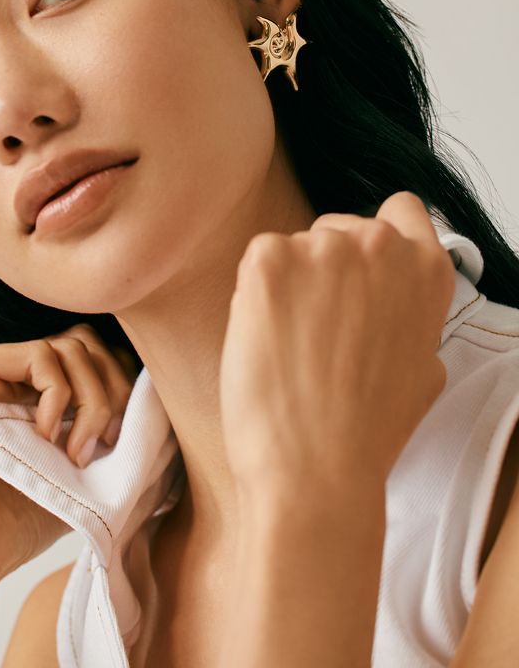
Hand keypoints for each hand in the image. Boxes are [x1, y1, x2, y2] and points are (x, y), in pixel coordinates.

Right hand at [0, 323, 135, 586]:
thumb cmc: (22, 518)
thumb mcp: (85, 464)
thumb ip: (111, 424)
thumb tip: (164, 396)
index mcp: (32, 386)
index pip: (95, 355)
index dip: (120, 387)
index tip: (123, 439)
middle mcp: (5, 367)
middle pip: (86, 344)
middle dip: (112, 392)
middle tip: (107, 442)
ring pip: (70, 346)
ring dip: (90, 400)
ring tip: (76, 451)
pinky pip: (39, 354)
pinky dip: (58, 395)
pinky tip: (46, 437)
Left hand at [219, 191, 455, 502]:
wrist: (315, 472)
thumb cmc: (366, 433)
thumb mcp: (423, 370)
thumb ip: (412, 315)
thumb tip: (392, 302)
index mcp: (426, 269)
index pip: (402, 211)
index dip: (377, 239)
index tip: (359, 269)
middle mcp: (380, 245)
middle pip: (339, 228)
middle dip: (326, 268)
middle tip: (319, 328)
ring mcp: (323, 247)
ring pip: (295, 247)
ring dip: (289, 283)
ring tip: (293, 346)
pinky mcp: (269, 260)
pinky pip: (259, 260)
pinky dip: (256, 293)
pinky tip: (268, 339)